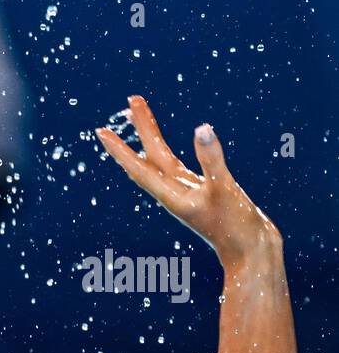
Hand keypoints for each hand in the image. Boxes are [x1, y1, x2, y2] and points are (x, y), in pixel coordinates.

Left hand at [95, 95, 280, 267]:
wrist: (252, 252)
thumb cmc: (235, 226)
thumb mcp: (224, 189)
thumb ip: (212, 160)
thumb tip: (201, 129)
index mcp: (171, 195)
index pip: (139, 167)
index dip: (119, 149)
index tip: (100, 131)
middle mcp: (174, 192)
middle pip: (150, 155)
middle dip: (140, 127)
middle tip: (130, 100)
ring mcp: (189, 191)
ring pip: (163, 159)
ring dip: (151, 136)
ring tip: (140, 113)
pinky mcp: (205, 191)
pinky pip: (179, 166)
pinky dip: (171, 152)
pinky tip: (174, 145)